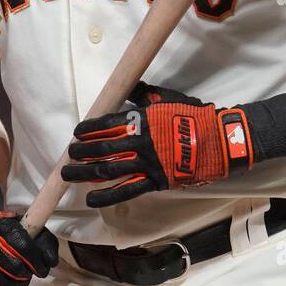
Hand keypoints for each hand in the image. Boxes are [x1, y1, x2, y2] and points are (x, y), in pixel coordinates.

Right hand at [0, 196, 58, 285]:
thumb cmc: (2, 229)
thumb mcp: (25, 225)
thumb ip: (43, 241)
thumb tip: (51, 262)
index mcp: (2, 226)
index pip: (23, 246)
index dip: (36, 261)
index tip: (41, 268)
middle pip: (13, 267)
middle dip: (26, 275)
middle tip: (29, 275)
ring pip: (1, 282)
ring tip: (21, 283)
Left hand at [61, 82, 253, 206]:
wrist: (217, 140)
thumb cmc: (193, 116)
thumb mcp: (168, 98)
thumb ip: (146, 94)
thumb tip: (132, 87)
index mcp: (141, 120)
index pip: (107, 125)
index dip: (89, 129)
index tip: (76, 132)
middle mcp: (139, 142)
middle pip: (102, 148)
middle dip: (82, 151)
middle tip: (69, 153)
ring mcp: (146, 164)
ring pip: (108, 169)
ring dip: (85, 172)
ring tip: (69, 174)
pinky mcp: (154, 181)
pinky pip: (126, 190)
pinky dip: (106, 196)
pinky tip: (91, 198)